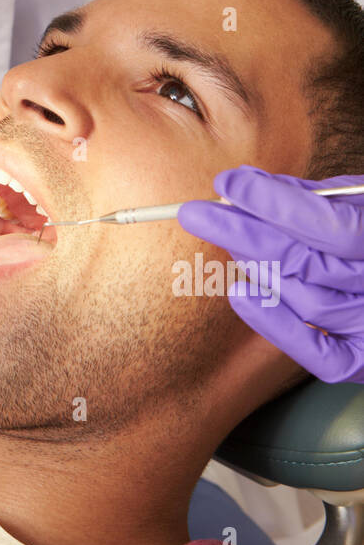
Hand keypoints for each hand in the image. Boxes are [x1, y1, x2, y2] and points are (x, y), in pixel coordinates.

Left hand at [178, 166, 363, 383]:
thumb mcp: (360, 201)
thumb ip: (312, 197)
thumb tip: (247, 186)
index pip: (329, 225)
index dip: (275, 204)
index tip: (228, 184)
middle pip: (306, 262)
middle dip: (245, 233)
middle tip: (198, 213)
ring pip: (305, 299)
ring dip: (257, 266)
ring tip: (227, 239)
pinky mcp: (363, 360)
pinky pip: (318, 353)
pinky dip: (275, 323)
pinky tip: (240, 292)